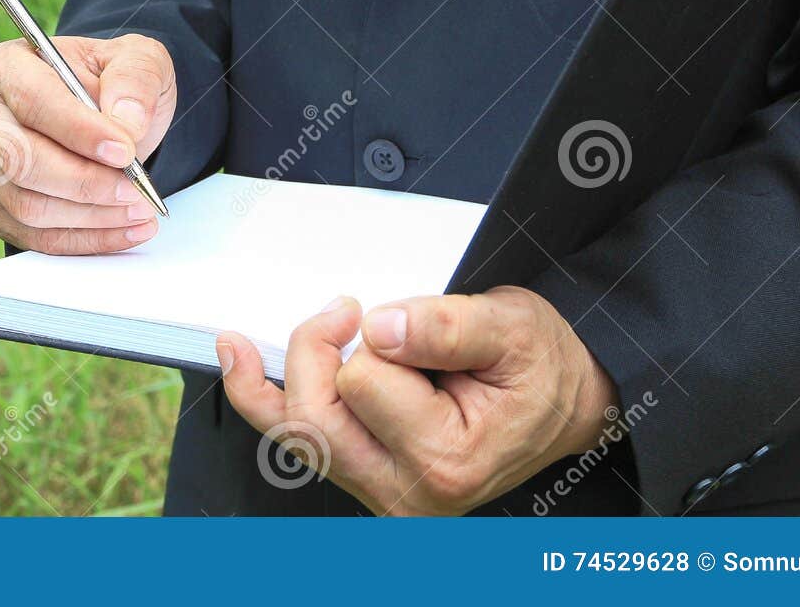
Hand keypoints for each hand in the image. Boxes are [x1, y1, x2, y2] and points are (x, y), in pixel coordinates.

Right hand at [0, 33, 174, 253]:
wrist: (105, 115)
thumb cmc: (114, 82)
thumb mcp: (139, 59)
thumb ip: (136, 78)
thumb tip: (127, 121)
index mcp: (8, 66)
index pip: (33, 101)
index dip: (79, 131)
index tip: (125, 151)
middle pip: (21, 161)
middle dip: (85, 183)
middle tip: (135, 190)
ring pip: (28, 206)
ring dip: (90, 217)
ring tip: (139, 209)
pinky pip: (35, 237)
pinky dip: (84, 240)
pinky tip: (124, 230)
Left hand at [217, 287, 615, 514]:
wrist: (563, 402)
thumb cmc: (541, 367)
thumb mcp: (512, 328)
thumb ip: (446, 327)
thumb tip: (380, 326)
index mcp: (447, 460)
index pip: (363, 382)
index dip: (375, 337)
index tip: (405, 319)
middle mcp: (409, 492)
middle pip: (315, 417)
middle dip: (314, 350)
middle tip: (343, 308)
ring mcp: (383, 491)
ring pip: (296, 434)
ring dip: (272, 379)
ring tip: (239, 342)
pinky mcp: (367, 478)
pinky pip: (298, 443)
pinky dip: (259, 401)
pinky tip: (236, 363)